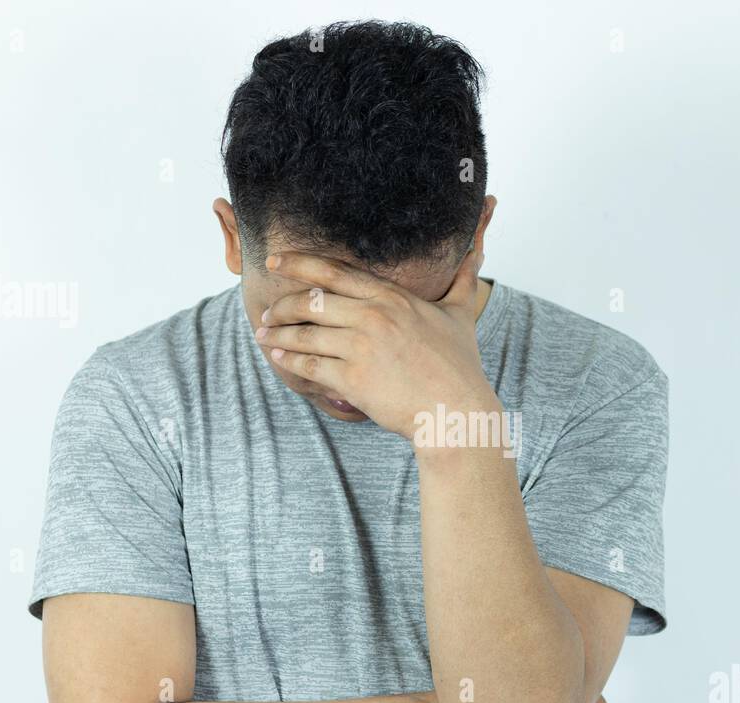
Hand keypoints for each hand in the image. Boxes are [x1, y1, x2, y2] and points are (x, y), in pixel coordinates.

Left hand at [255, 247, 499, 439]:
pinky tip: (279, 359)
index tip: (275, 261)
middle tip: (267, 312)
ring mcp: (361, 348)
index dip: (299, 263)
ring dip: (277, 334)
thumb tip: (475, 253)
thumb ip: (463, 280)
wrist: (457, 412)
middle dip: (281, 305)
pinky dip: (289, 361)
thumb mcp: (461, 315)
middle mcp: (373, 317)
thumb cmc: (460, 366)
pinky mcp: (353, 380)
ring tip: (264, 336)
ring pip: (303, 334)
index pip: (334, 272)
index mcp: (392, 298)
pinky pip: (309, 366)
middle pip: (310, 301)